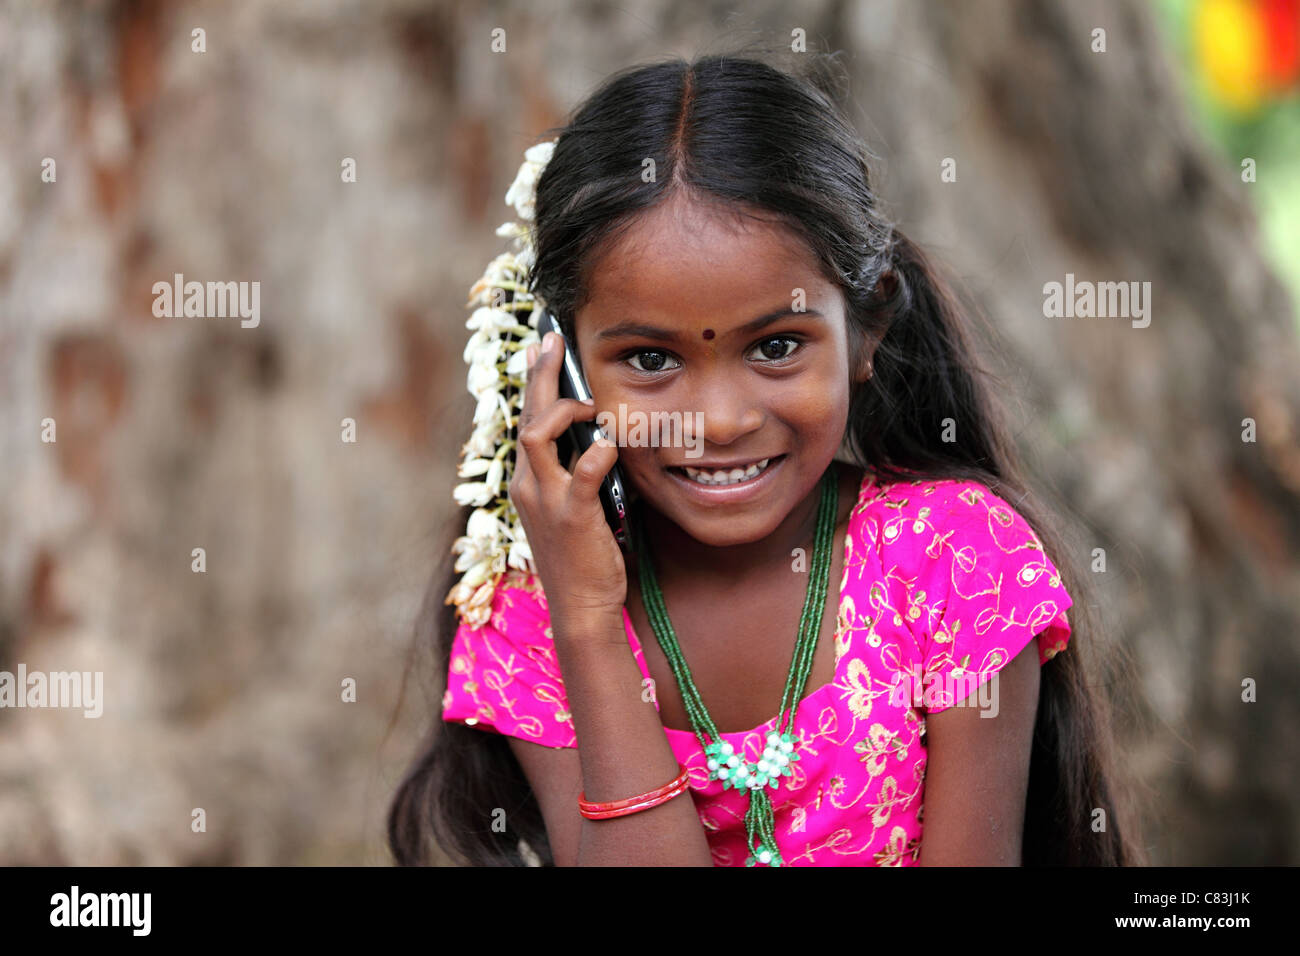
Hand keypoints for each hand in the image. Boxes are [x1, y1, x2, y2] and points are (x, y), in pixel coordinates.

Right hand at [510, 330, 627, 634]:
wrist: (581, 607)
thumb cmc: (583, 557)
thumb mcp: (573, 507)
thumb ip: (577, 473)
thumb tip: (599, 438)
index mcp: (527, 481)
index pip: (526, 421)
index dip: (534, 384)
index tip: (541, 350)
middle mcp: (528, 485)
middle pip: (526, 416)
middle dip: (539, 375)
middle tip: (551, 340)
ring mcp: (546, 500)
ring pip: (537, 436)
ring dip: (561, 410)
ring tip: (588, 403)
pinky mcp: (572, 516)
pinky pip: (580, 474)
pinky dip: (596, 454)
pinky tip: (610, 443)